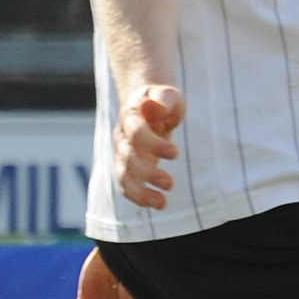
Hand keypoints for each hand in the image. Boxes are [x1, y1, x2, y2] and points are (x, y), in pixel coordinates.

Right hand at [113, 82, 182, 209]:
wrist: (148, 104)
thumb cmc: (162, 100)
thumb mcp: (167, 94)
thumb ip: (164, 99)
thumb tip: (156, 107)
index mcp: (132, 117)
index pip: (136, 133)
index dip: (153, 145)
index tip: (175, 153)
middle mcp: (123, 137)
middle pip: (128, 158)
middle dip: (147, 173)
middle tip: (170, 184)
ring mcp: (124, 153)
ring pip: (124, 176)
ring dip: (140, 192)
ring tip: (161, 203)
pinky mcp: (129, 166)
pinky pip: (127, 184)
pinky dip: (138, 197)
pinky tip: (159, 204)